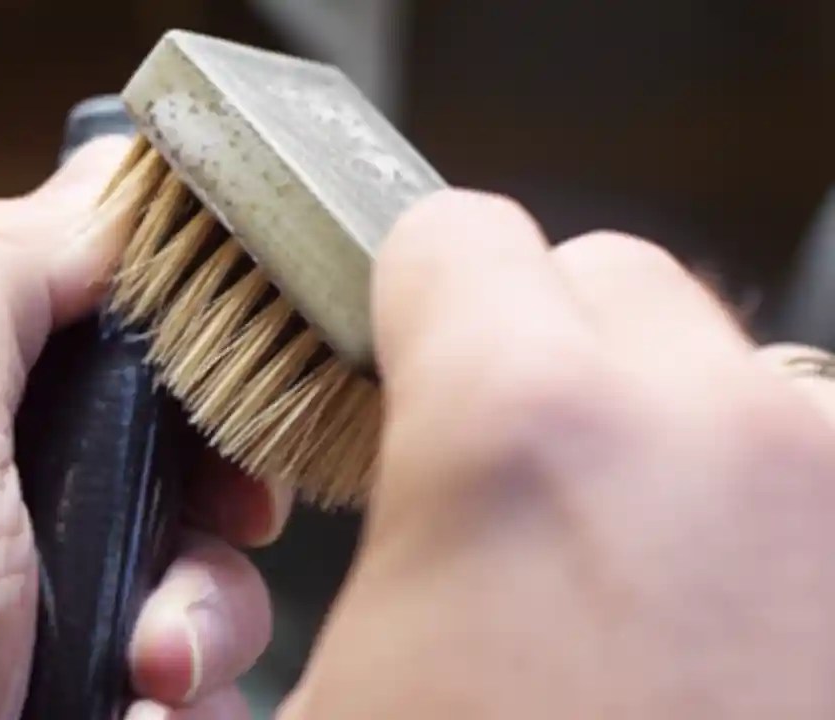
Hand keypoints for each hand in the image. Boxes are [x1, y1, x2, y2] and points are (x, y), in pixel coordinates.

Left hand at [0, 138, 289, 719]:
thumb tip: (100, 179)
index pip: (133, 341)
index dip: (205, 359)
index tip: (246, 392)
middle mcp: (27, 509)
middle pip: (195, 470)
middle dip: (216, 519)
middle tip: (187, 557)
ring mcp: (62, 612)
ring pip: (213, 588)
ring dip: (204, 631)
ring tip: (143, 675)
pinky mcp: (93, 695)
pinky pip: (198, 685)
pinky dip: (188, 703)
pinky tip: (137, 714)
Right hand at [282, 190, 834, 717]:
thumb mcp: (326, 683)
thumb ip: (327, 535)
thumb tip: (323, 509)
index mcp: (520, 432)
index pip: (452, 234)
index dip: (408, 300)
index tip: (403, 358)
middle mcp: (711, 432)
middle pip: (604, 278)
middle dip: (541, 354)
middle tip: (506, 487)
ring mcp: (831, 491)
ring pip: (718, 363)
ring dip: (653, 427)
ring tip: (610, 567)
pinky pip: (799, 456)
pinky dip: (747, 499)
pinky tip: (701, 612)